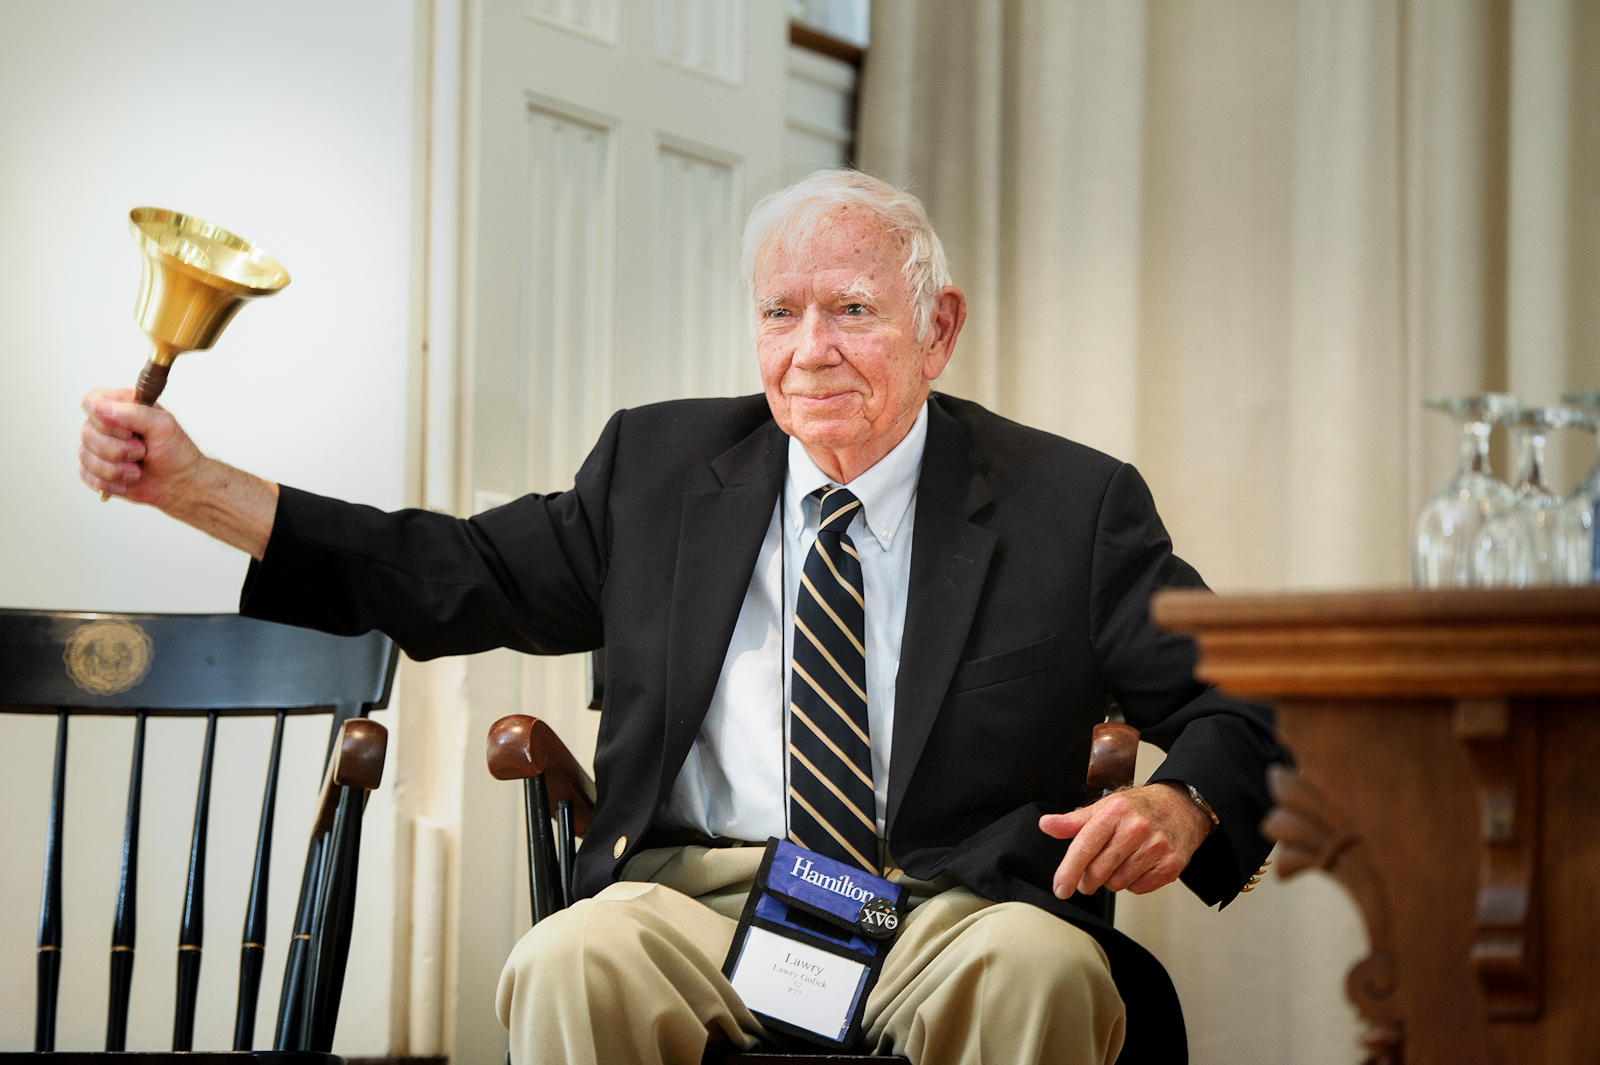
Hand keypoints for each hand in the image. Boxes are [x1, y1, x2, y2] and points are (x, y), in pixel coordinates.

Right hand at [79, 388, 202, 505]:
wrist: (180, 484)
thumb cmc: (175, 452)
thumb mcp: (163, 425)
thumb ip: (133, 412)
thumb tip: (98, 407)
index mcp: (120, 406)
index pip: (91, 402)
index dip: (106, 420)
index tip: (130, 432)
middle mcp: (104, 425)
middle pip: (86, 432)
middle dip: (118, 449)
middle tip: (142, 451)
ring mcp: (97, 448)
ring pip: (85, 456)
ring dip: (117, 469)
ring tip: (137, 470)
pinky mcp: (94, 470)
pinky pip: (87, 476)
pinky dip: (112, 483)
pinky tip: (128, 480)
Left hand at [1039, 782, 1213, 899]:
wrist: (1180, 808)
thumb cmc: (1137, 809)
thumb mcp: (1102, 808)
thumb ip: (1072, 822)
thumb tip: (1046, 824)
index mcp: (1114, 812)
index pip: (1084, 848)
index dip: (1068, 872)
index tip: (1060, 888)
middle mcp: (1136, 828)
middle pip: (1098, 872)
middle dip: (1088, 880)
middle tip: (1089, 876)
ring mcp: (1156, 847)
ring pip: (1118, 883)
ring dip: (1111, 880)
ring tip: (1118, 863)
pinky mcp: (1171, 864)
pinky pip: (1138, 889)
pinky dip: (1132, 883)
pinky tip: (1136, 867)